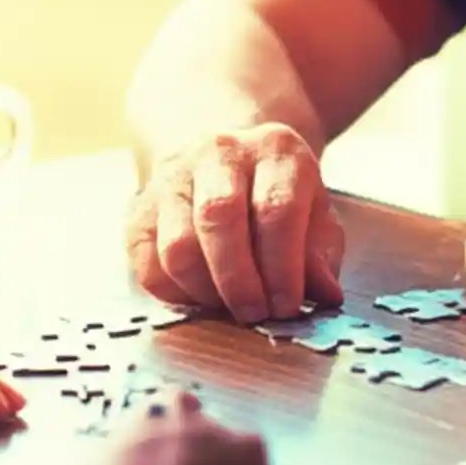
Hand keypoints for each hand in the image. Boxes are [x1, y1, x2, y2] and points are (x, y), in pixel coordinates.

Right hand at [127, 123, 344, 322]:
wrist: (228, 159)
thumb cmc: (277, 196)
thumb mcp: (314, 215)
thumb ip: (320, 254)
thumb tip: (326, 294)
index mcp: (274, 150)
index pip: (275, 210)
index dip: (282, 268)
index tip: (286, 307)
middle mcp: (219, 152)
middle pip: (218, 218)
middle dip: (237, 281)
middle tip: (253, 315)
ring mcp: (172, 175)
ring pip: (176, 244)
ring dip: (204, 290)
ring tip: (226, 307)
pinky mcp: (139, 205)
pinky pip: (145, 260)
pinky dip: (171, 292)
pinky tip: (197, 296)